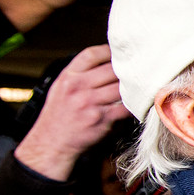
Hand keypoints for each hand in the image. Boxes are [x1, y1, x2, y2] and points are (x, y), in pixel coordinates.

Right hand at [14, 44, 131, 180]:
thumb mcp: (61, 88)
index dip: (109, 51)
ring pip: (121, 87)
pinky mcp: (101, 118)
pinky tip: (138, 104)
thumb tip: (107, 60)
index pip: (92, 54)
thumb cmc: (59, 115)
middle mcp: (78, 87)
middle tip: (139, 70)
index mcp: (68, 77)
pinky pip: (125, 107)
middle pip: (111, 69)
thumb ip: (80, 74)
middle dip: (126, 70)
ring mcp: (90, 102)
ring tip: (142, 86)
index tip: (120, 54)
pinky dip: (134, 105)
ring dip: (133, 87)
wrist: (52, 143)